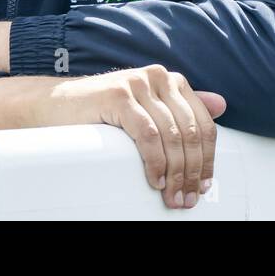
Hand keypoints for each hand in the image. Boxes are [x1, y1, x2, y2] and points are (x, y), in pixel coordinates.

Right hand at [0, 65, 226, 209]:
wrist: (52, 106)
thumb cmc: (99, 112)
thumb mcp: (145, 109)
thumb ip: (180, 106)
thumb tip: (221, 105)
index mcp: (170, 80)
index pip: (204, 123)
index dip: (207, 158)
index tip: (204, 185)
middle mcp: (158, 76)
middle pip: (190, 131)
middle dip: (192, 171)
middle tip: (188, 198)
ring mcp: (138, 83)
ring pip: (172, 135)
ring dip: (175, 173)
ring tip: (172, 196)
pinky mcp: (119, 95)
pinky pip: (148, 135)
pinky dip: (155, 162)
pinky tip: (154, 180)